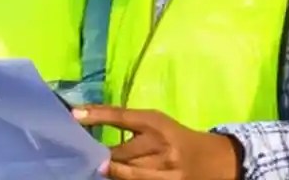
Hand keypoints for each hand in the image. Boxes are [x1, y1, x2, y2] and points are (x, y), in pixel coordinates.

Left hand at [73, 106, 241, 179]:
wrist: (214, 161)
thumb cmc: (176, 137)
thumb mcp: (156, 122)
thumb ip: (127, 122)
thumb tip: (84, 119)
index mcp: (156, 122)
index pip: (122, 117)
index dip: (97, 115)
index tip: (74, 115)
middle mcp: (161, 144)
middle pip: (120, 152)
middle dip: (102, 155)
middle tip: (85, 153)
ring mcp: (165, 169)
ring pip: (126, 174)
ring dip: (111, 172)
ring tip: (99, 168)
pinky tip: (115, 177)